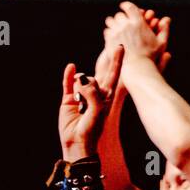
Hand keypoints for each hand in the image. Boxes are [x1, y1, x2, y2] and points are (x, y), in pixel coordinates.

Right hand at [59, 46, 123, 160]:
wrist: (77, 142)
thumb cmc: (92, 129)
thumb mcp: (98, 111)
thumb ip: (92, 94)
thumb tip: (81, 79)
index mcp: (107, 96)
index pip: (113, 75)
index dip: (117, 61)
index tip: (120, 47)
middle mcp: (95, 93)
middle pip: (96, 76)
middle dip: (101, 69)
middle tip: (106, 64)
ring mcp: (81, 95)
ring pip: (82, 80)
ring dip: (81, 88)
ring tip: (81, 105)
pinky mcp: (68, 98)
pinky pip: (68, 83)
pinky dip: (69, 75)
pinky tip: (71, 67)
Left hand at [103, 2, 168, 63]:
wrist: (136, 67)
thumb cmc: (151, 56)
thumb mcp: (161, 42)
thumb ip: (164, 29)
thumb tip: (167, 19)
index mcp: (138, 22)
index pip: (129, 7)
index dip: (127, 6)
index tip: (125, 6)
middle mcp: (126, 25)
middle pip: (119, 14)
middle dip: (121, 17)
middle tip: (123, 20)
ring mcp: (116, 31)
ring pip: (111, 21)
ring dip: (113, 23)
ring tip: (116, 26)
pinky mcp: (109, 39)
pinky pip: (107, 31)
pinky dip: (110, 32)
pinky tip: (113, 35)